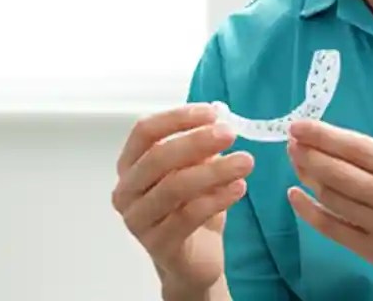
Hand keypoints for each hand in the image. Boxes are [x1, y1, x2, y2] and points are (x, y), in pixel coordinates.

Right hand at [112, 103, 254, 294]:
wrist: (194, 261)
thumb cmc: (191, 208)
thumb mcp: (197, 170)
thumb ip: (202, 147)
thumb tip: (220, 117)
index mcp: (130, 165)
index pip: (144, 131)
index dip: (177, 118)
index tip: (212, 112)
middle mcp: (126, 191)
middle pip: (158, 157)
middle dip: (197, 141)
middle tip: (231, 133)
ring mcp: (138, 220)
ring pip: (174, 187)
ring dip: (214, 170)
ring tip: (246, 161)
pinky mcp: (158, 245)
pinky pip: (188, 216)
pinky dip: (217, 199)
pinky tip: (240, 188)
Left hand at [285, 119, 372, 289]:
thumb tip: (338, 146)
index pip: (357, 148)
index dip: (323, 135)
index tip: (299, 126)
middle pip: (338, 172)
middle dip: (309, 153)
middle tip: (292, 141)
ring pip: (332, 197)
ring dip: (308, 176)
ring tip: (297, 160)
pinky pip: (332, 228)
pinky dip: (309, 211)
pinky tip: (296, 194)